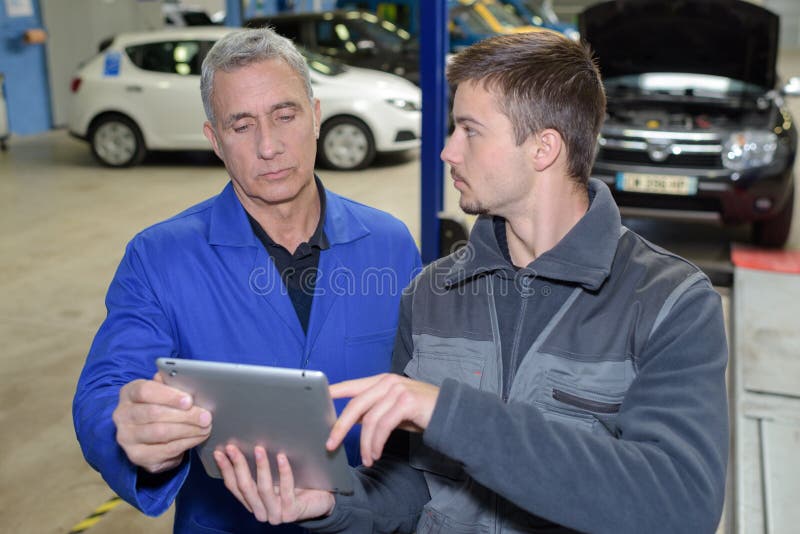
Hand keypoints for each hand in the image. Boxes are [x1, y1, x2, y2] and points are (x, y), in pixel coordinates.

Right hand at [112, 372, 211, 472]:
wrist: (143, 433)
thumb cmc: (157, 405)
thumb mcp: (161, 391)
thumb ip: (170, 385)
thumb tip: (185, 380)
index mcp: (129, 393)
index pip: (145, 391)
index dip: (168, 395)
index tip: (189, 400)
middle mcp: (123, 416)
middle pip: (154, 413)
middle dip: (185, 415)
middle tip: (206, 416)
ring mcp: (127, 438)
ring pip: (160, 433)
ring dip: (188, 430)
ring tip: (205, 427)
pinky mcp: (137, 456)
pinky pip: (165, 450)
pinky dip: (185, 443)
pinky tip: (197, 438)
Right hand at [214, 444, 335, 523]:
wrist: (321, 501)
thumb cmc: (296, 486)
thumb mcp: (274, 478)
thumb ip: (260, 470)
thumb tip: (246, 445)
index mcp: (253, 503)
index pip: (234, 486)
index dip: (226, 469)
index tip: (219, 452)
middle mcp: (261, 511)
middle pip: (245, 487)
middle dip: (238, 465)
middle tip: (233, 447)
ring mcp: (276, 514)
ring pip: (263, 488)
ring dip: (260, 467)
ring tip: (259, 448)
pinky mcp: (292, 512)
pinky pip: (286, 489)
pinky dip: (283, 472)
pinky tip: (282, 457)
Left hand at [327, 374, 438, 466]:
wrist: (450, 412)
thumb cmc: (420, 412)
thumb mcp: (392, 409)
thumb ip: (373, 410)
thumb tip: (347, 422)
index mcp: (381, 381)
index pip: (351, 385)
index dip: (333, 392)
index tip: (316, 401)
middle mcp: (387, 382)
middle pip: (355, 404)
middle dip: (340, 426)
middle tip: (331, 445)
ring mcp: (397, 390)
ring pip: (369, 419)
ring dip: (365, 444)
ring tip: (367, 459)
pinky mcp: (407, 402)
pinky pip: (383, 426)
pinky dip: (377, 443)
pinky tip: (376, 453)